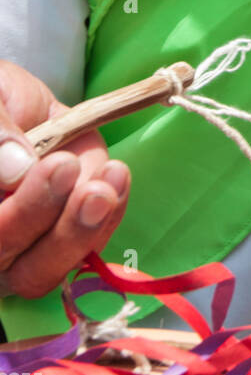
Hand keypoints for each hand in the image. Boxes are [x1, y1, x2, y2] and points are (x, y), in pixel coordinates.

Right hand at [0, 62, 129, 299]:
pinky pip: (90, 240)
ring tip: (113, 178)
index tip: (60, 165)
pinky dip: (109, 212)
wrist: (8, 102)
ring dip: (89, 226)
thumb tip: (16, 169)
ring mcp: (32, 243)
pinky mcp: (71, 226)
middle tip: (94, 190)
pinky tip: (117, 177)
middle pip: (26, 271)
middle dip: (63, 231)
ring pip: (59, 266)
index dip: (24, 212)